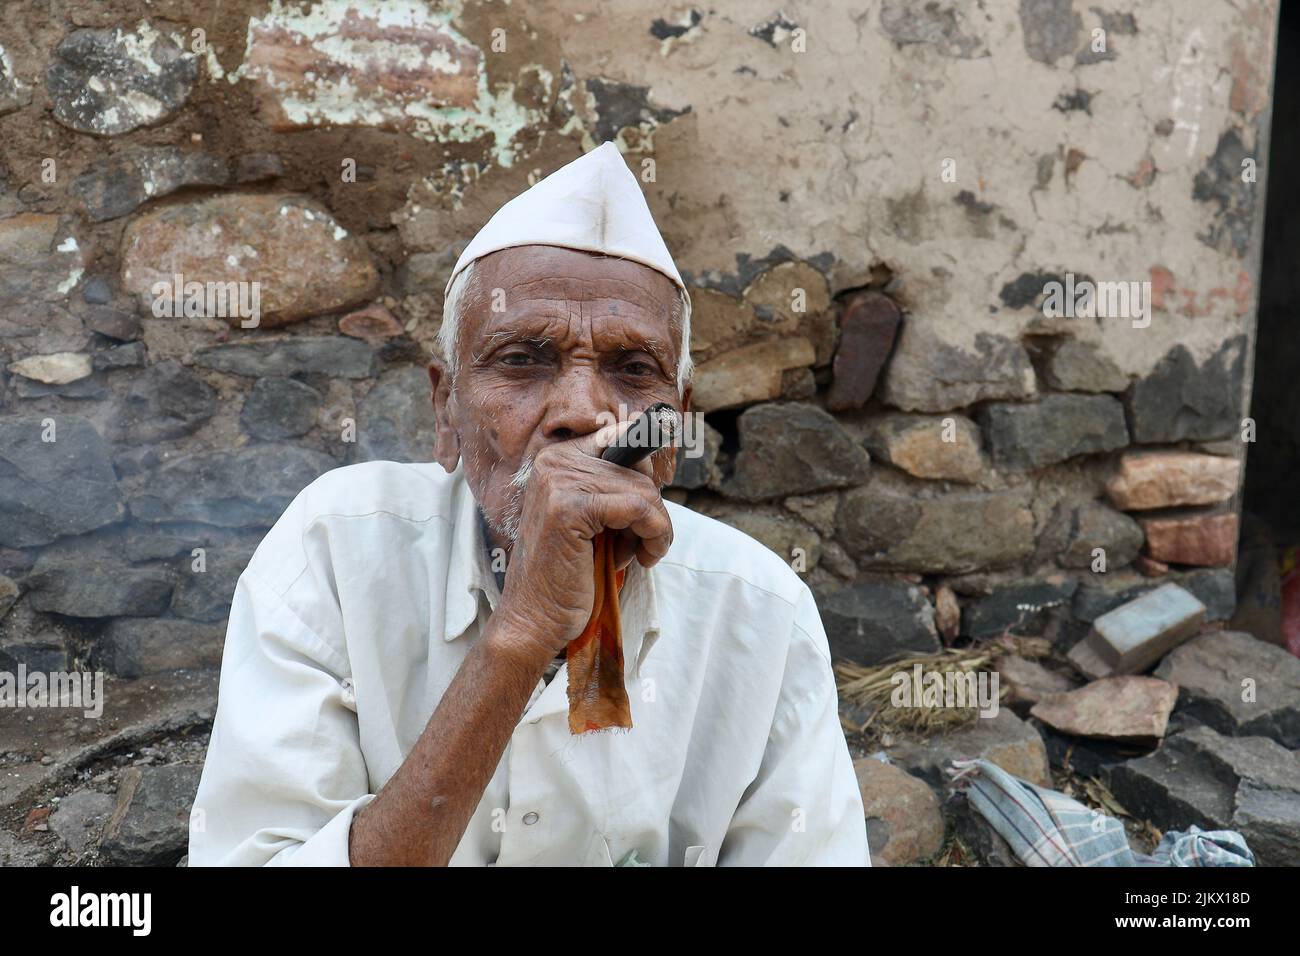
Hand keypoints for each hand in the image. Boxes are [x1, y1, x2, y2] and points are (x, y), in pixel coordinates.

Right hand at [491, 417, 674, 663]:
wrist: (535, 617)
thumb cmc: (570, 571)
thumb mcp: (596, 518)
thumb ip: (616, 484)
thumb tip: (651, 441)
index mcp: (558, 457)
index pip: (620, 436)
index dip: (645, 472)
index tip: (651, 506)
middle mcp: (554, 460)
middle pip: (637, 465)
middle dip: (651, 508)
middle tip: (641, 543)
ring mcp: (558, 481)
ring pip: (643, 488)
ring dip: (655, 528)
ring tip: (638, 555)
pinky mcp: (569, 507)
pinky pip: (638, 508)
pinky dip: (653, 535)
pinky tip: (643, 559)